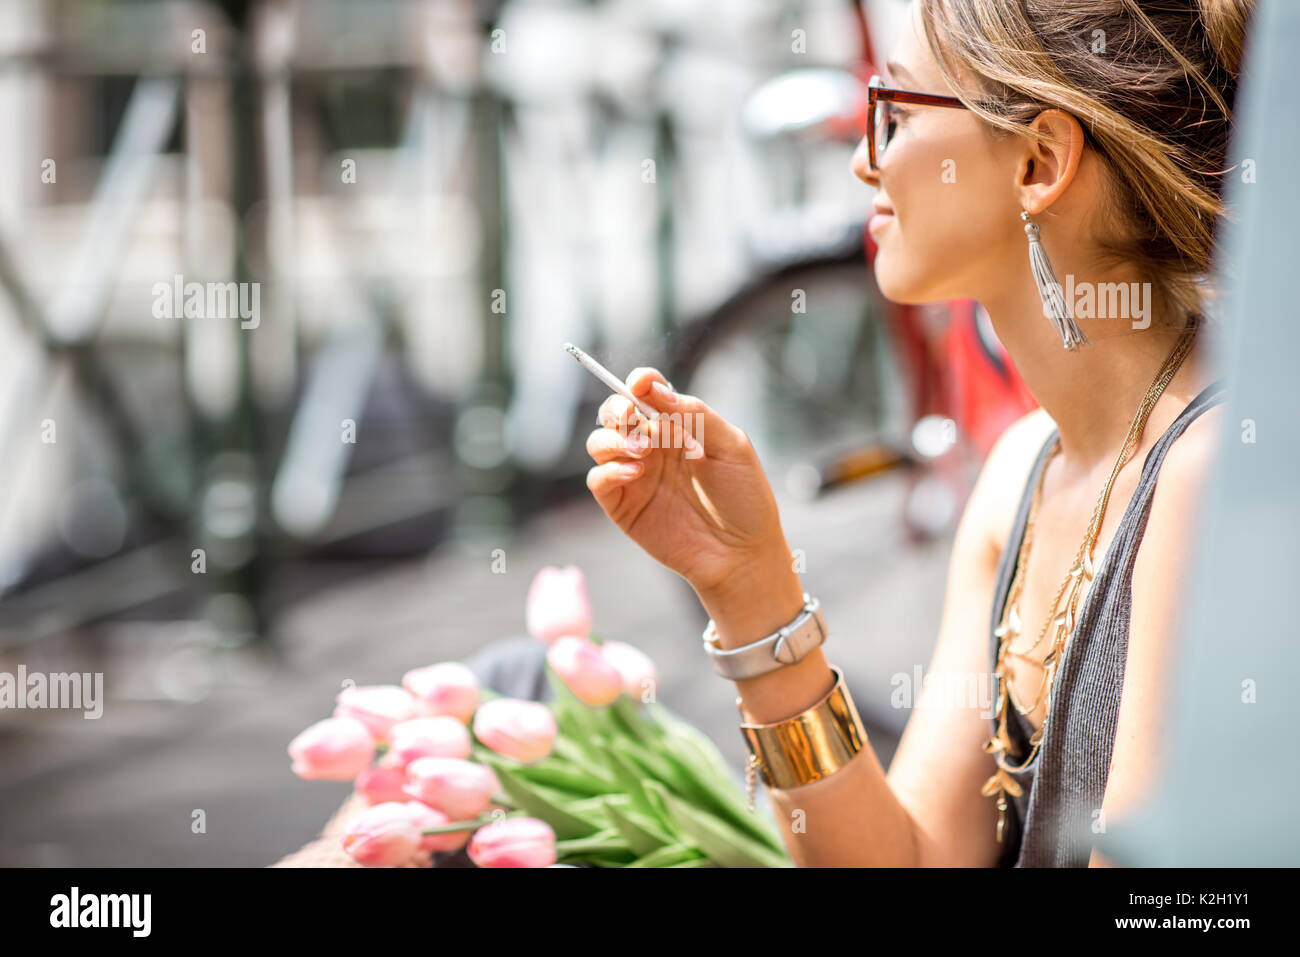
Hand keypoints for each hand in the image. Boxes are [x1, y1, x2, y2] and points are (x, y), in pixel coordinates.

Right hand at [584, 367, 793, 600]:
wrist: (743, 554)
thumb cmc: (745, 499)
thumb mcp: (731, 446)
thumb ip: (695, 414)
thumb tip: (655, 389)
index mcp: (678, 427)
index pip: (648, 392)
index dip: (639, 381)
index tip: (641, 383)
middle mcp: (652, 447)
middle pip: (615, 413)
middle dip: (617, 407)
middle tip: (632, 415)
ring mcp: (635, 476)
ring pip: (599, 443)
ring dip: (613, 438)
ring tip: (642, 450)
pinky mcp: (623, 506)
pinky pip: (599, 480)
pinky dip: (609, 470)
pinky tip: (635, 473)